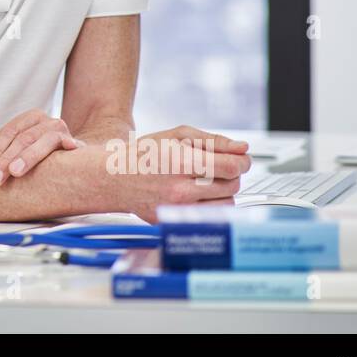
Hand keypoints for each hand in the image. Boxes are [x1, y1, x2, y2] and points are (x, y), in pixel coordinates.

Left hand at [0, 110, 78, 185]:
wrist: (71, 168)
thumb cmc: (34, 158)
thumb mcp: (10, 149)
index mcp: (32, 118)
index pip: (10, 131)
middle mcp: (49, 122)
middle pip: (24, 138)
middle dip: (6, 159)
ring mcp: (65, 133)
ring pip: (45, 140)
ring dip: (29, 156)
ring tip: (14, 172)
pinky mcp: (77, 147)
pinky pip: (69, 145)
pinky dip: (65, 149)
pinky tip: (57, 159)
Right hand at [101, 125, 250, 221]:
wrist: (114, 177)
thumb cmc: (144, 154)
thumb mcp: (177, 135)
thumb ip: (213, 140)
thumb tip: (242, 148)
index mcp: (183, 163)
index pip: (233, 167)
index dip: (242, 161)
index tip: (239, 159)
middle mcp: (182, 189)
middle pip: (233, 185)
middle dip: (231, 174)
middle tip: (217, 167)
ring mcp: (179, 209)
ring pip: (226, 204)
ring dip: (224, 192)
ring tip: (206, 181)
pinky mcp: (176, 222)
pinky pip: (209, 216)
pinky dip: (210, 205)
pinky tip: (197, 194)